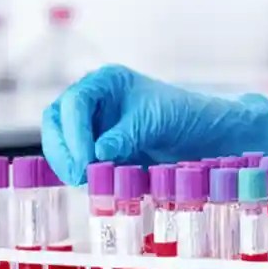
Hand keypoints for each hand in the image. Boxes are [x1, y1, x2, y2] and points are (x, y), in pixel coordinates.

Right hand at [41, 65, 267, 184]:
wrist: (209, 137)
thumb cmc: (187, 116)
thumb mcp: (157, 121)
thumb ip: (126, 135)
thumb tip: (98, 154)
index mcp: (106, 82)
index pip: (75, 103)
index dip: (75, 132)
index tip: (87, 160)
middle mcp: (94, 102)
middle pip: (57, 121)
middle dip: (63, 149)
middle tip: (79, 176)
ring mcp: (94, 127)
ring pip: (61, 143)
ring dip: (67, 163)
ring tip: (86, 183)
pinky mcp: (98, 151)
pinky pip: (77, 161)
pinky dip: (79, 173)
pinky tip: (92, 185)